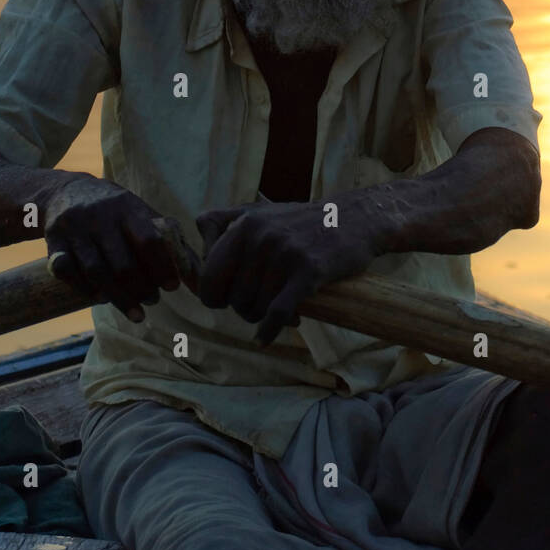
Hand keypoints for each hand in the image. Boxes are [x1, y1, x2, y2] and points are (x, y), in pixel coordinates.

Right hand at [43, 175, 195, 321]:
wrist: (65, 190)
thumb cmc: (114, 208)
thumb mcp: (139, 210)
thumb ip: (166, 235)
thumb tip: (197, 269)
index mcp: (126, 206)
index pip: (148, 240)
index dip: (162, 267)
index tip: (171, 287)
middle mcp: (99, 216)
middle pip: (122, 263)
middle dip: (141, 288)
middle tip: (153, 301)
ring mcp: (74, 229)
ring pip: (96, 272)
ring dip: (118, 298)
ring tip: (136, 312)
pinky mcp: (54, 241)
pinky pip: (68, 273)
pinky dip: (85, 290)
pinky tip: (101, 299)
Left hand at [196, 198, 377, 345]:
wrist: (353, 218)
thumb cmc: (301, 222)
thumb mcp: (259, 212)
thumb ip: (222, 223)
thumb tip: (196, 251)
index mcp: (243, 224)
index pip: (209, 275)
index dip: (214, 295)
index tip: (226, 298)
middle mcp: (260, 236)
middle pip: (232, 297)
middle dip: (241, 308)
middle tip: (256, 305)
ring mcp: (284, 253)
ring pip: (254, 308)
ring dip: (260, 318)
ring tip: (273, 310)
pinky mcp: (308, 271)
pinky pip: (277, 313)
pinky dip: (268, 331)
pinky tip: (265, 338)